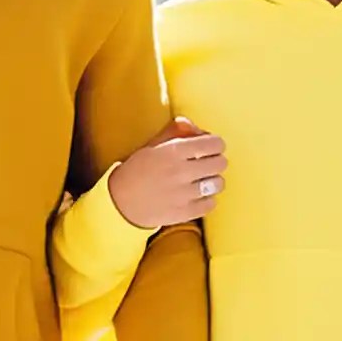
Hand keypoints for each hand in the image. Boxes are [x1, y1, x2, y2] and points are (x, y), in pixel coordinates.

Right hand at [109, 117, 226, 228]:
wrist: (121, 201)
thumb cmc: (139, 169)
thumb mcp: (154, 144)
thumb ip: (177, 131)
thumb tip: (198, 129)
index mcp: (174, 150)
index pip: (215, 144)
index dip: (215, 144)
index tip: (210, 147)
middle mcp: (181, 171)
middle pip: (220, 163)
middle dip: (216, 161)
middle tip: (206, 164)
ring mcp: (183, 194)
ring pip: (218, 184)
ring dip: (212, 181)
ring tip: (202, 181)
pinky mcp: (184, 212)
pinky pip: (211, 204)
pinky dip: (207, 199)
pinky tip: (196, 196)